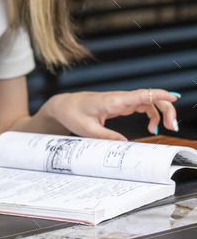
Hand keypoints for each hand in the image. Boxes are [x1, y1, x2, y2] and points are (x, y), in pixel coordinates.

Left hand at [45, 89, 179, 141]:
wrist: (64, 105)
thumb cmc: (73, 113)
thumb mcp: (87, 129)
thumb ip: (106, 136)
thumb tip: (125, 144)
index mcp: (112, 101)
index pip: (140, 94)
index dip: (159, 94)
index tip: (174, 97)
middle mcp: (119, 98)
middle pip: (149, 97)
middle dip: (165, 108)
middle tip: (172, 125)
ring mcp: (120, 100)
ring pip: (147, 101)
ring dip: (160, 112)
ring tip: (165, 128)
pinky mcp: (120, 104)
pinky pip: (141, 106)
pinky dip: (150, 114)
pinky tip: (151, 126)